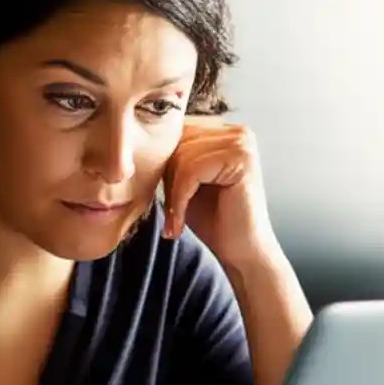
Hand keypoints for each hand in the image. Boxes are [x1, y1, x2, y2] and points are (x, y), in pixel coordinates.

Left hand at [163, 116, 278, 266]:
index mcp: (225, 132)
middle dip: (167, 180)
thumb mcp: (186, 182)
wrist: (240, 252)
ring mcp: (242, 143)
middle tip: (171, 215)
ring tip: (176, 220)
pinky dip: (179, 200)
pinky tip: (180, 223)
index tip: (167, 201)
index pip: (177, 133)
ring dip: (173, 194)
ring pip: (182, 157)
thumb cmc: (215, 220)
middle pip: (178, 143)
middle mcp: (237, 132)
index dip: (164, 168)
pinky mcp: (240, 160)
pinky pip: (191, 171)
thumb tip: (141, 140)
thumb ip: (173, 157)